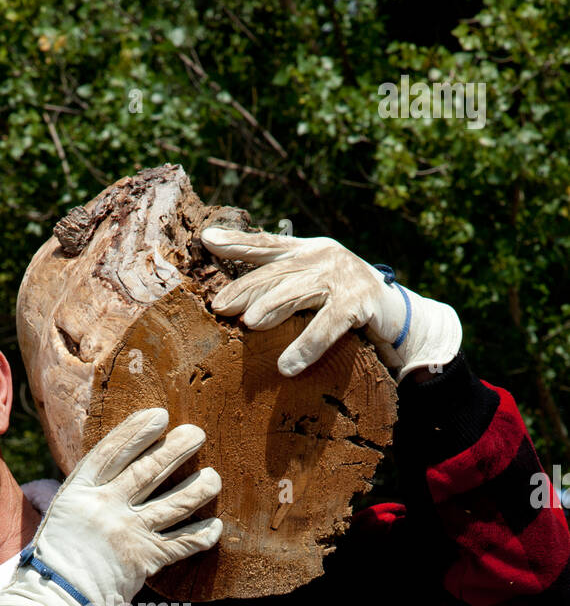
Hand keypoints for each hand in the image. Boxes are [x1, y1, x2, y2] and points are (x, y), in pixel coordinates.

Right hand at [0, 408, 222, 605]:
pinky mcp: (146, 558)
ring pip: (175, 504)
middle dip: (177, 449)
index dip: (138, 430)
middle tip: (196, 434)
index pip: (113, 451)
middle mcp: (107, 507)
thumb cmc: (60, 551)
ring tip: (214, 477)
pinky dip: (202, 534)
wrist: (58, 596)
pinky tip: (215, 526)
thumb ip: (92, 488)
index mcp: (81, 491)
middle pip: (149, 471)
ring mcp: (129, 532)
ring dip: (199, 488)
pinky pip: (183, 543)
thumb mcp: (65, 509)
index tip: (160, 415)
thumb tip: (119, 462)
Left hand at [199, 227, 461, 381]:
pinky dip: (307, 346)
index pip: (266, 245)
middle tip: (219, 305)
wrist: (399, 316)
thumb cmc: (347, 302)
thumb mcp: (312, 286)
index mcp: (307, 251)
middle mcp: (323, 257)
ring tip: (250, 324)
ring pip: (300, 293)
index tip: (207, 240)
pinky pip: (328, 326)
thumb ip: (283, 284)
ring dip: (274, 307)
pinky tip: (287, 365)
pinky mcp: (360, 303)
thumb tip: (240, 303)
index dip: (237, 242)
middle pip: (276, 272)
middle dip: (246, 287)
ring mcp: (343, 277)